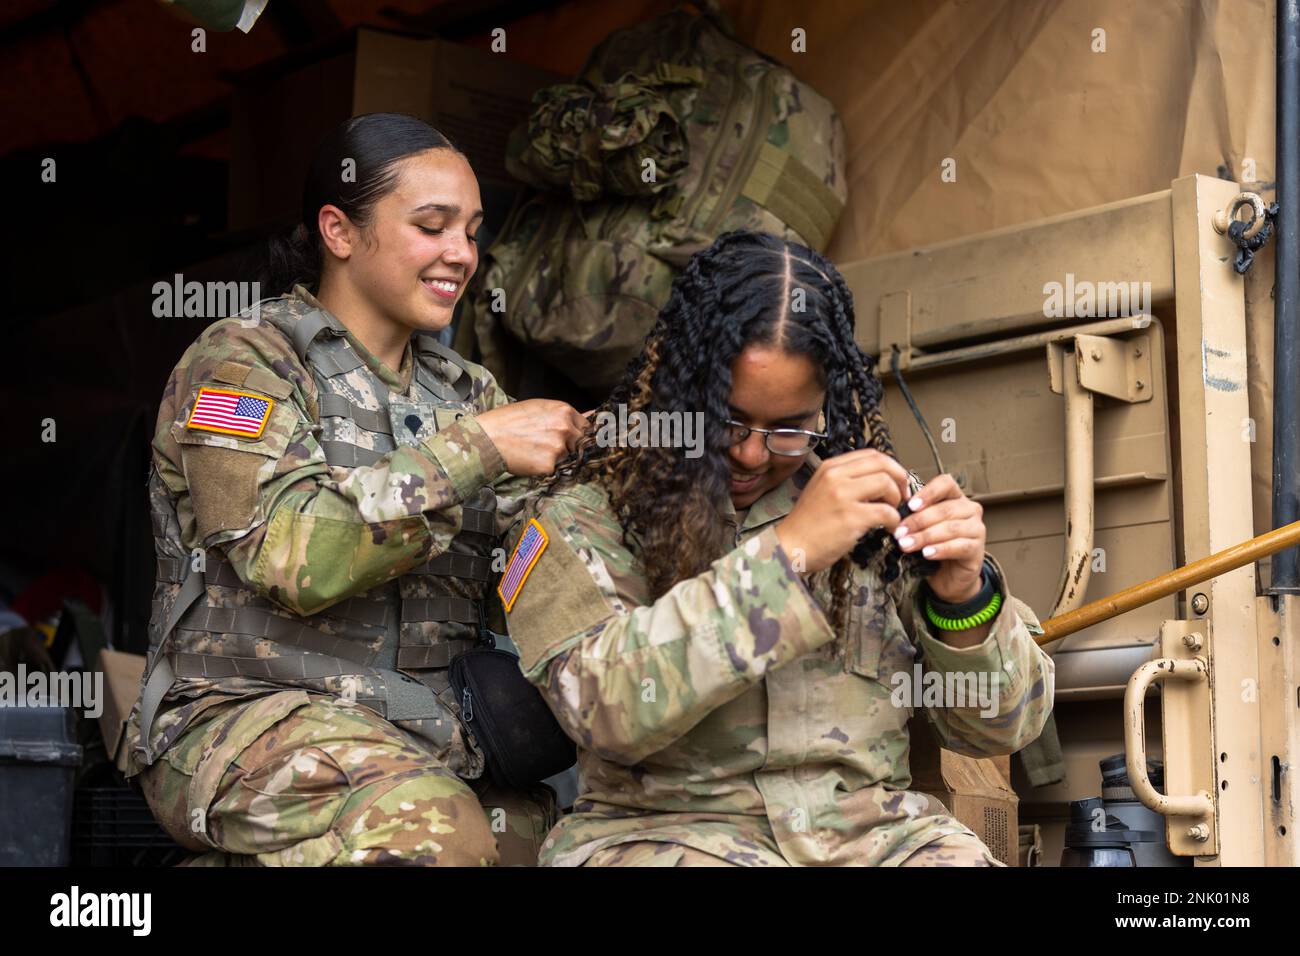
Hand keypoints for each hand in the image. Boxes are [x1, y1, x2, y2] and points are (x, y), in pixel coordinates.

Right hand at [476, 399, 587, 476]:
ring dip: (556, 457)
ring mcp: (559, 447)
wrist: (487, 437)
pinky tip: (530, 458)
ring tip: (534, 450)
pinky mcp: (550, 465)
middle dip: (569, 446)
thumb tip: (592, 415)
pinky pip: (554, 469)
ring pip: (567, 457)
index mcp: (564, 411)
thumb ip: (564, 414)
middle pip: (581, 444)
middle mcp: (565, 428)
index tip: (572, 439)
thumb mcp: (538, 408)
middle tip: (547, 445)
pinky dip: (544, 467)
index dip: (579, 434)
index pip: (587, 427)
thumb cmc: (508, 421)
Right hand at [775, 449, 909, 572]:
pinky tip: (890, 528)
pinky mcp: (851, 517)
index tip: (895, 481)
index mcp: (830, 467)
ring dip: (897, 499)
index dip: (891, 467)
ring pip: (886, 483)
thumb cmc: (808, 525)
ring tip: (892, 513)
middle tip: (902, 496)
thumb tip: (880, 481)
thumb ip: (847, 481)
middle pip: (883, 464)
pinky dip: (895, 520)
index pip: (871, 454)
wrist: (791, 547)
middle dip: (900, 479)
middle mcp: (836, 476)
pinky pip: (886, 511)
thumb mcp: (822, 490)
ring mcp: (843, 496)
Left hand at [893, 473, 985, 601]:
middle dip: (918, 521)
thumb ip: (915, 515)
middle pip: (944, 509)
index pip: (946, 484)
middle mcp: (969, 509)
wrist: (949, 575)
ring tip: (907, 544)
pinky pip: (959, 546)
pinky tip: (927, 553)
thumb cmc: (934, 545)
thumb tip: (894, 512)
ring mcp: (976, 529)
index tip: (910, 506)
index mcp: (955, 497)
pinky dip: (941, 549)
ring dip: (925, 536)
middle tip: (899, 531)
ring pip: (950, 528)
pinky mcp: (977, 549)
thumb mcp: (923, 526)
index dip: (928, 493)